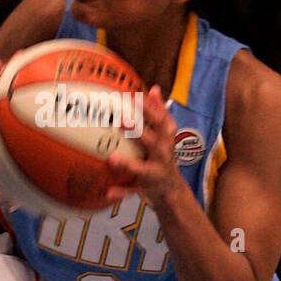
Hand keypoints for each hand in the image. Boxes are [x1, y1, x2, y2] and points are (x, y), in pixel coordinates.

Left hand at [105, 87, 183, 205]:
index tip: (137, 96)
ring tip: (111, 159)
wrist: (172, 190)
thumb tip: (154, 88)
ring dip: (128, 163)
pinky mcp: (147, 188)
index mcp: (166, 140)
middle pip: (153, 142)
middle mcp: (163, 155)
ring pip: (143, 168)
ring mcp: (156, 172)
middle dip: (139, 131)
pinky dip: (121, 192)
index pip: (162, 122)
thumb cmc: (162, 155)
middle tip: (122, 119)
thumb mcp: (165, 135)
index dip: (152, 109)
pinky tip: (108, 191)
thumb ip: (159, 113)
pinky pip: (133, 191)